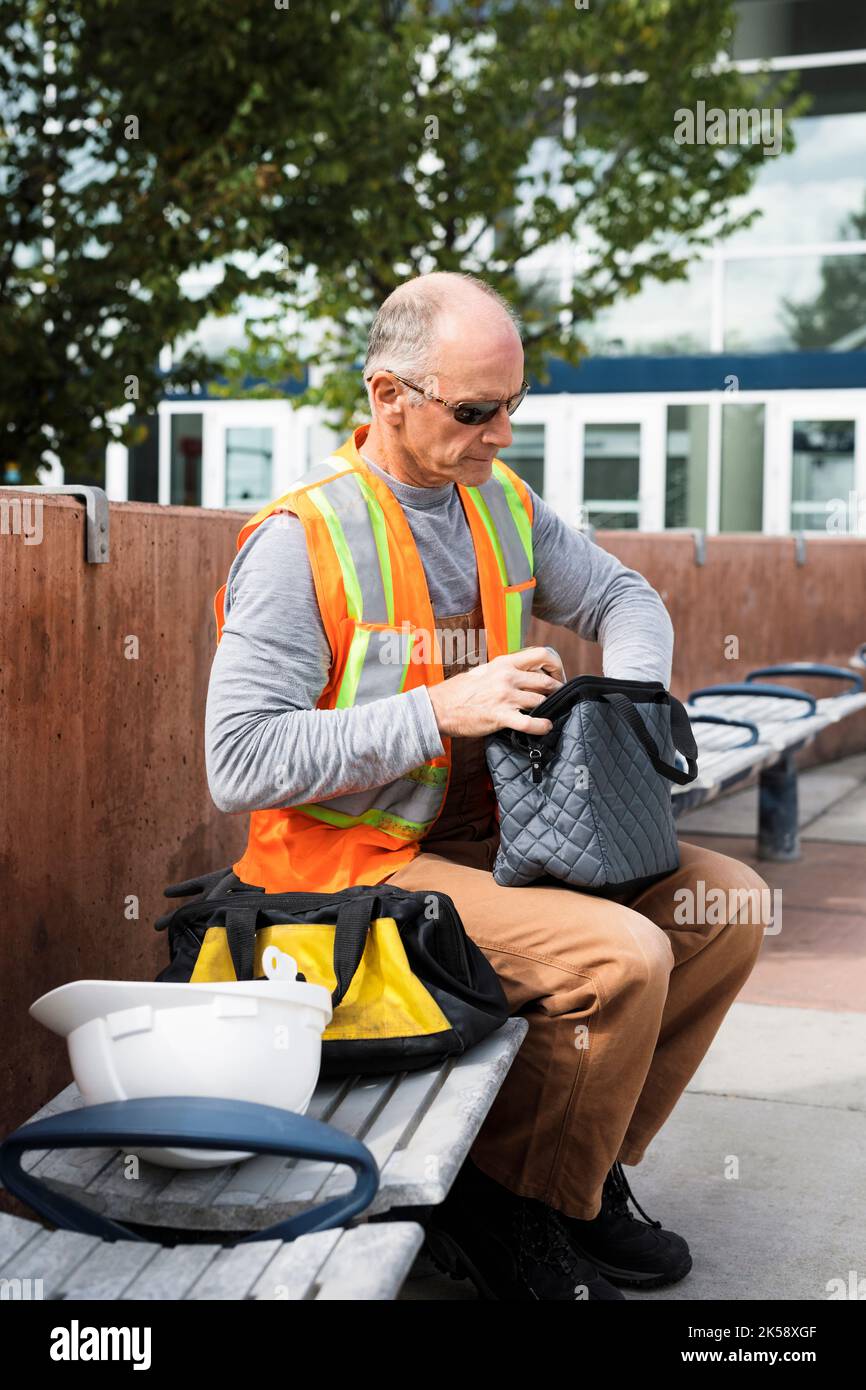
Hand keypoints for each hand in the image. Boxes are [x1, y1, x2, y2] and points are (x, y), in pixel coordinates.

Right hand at [427, 646, 565, 737]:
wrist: (439, 708)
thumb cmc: (459, 691)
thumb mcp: (484, 671)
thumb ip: (505, 670)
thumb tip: (524, 673)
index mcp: (504, 663)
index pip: (541, 654)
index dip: (556, 665)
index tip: (557, 676)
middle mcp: (507, 677)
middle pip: (546, 681)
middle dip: (556, 691)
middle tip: (557, 698)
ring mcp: (504, 696)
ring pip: (540, 701)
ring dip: (547, 709)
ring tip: (549, 713)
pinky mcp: (500, 716)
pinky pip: (529, 722)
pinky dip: (542, 726)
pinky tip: (545, 727)